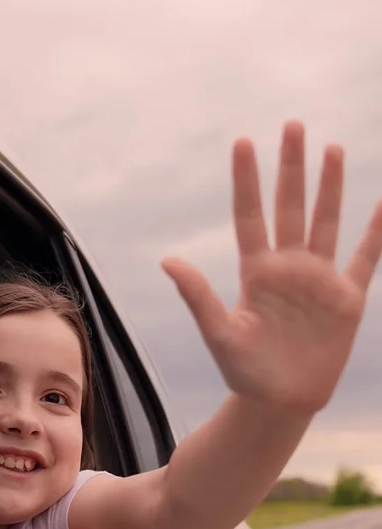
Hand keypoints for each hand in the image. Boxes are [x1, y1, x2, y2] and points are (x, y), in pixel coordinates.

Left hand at [162, 121, 381, 411]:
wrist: (280, 402)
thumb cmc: (244, 372)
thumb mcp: (220, 333)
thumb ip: (199, 297)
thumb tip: (167, 260)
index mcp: (255, 271)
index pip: (250, 215)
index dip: (247, 180)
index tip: (243, 142)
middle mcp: (287, 266)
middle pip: (290, 206)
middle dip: (291, 167)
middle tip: (293, 126)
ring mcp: (318, 279)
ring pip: (326, 221)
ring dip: (330, 187)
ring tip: (331, 148)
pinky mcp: (346, 298)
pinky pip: (365, 258)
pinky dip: (378, 232)